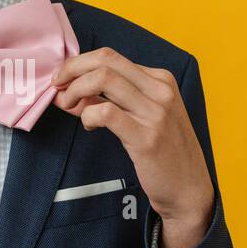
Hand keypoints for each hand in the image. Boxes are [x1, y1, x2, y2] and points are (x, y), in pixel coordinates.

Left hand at [51, 48, 214, 247]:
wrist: (189, 190)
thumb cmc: (165, 152)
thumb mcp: (148, 115)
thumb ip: (118, 98)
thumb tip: (75, 88)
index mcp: (161, 80)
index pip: (112, 57)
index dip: (80, 65)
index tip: (64, 80)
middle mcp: (161, 90)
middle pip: (106, 60)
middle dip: (72, 69)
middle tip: (57, 87)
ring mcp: (156, 113)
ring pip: (103, 79)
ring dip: (75, 90)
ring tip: (68, 106)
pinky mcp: (146, 137)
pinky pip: (105, 112)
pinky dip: (88, 115)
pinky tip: (89, 127)